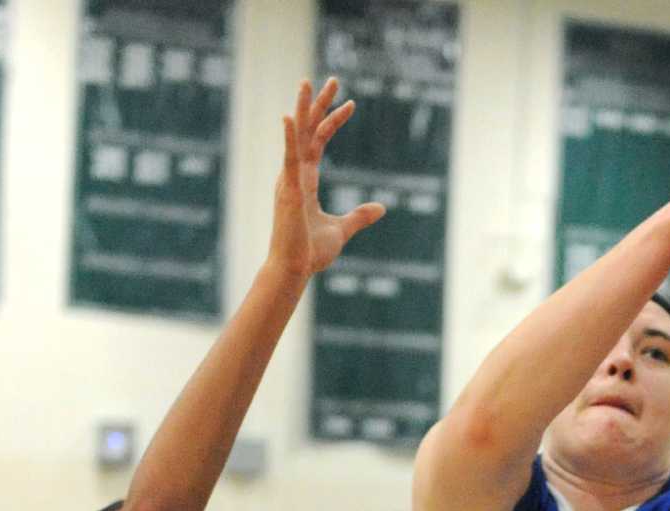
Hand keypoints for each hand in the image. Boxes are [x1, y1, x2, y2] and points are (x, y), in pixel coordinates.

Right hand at [270, 78, 384, 283]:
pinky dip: (290, 138)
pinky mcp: (287, 191)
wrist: (293, 271)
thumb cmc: (309, 253)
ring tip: (308, 82)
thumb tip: (381, 207)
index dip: (334, 121)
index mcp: (305, 180)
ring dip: (303, 109)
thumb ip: (359, 216)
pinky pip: (289, 159)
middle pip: (308, 130)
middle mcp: (295, 174)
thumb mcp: (341, 230)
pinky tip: (291, 117)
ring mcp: (289, 180)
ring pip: (297, 136)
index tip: (350, 104)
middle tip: (333, 79)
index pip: (319, 142)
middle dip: (320, 104)